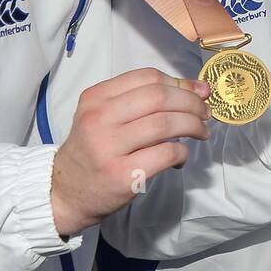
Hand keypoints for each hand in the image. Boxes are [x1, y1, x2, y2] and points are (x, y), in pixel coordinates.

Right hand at [51, 68, 212, 237]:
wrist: (65, 192)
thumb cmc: (94, 150)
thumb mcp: (107, 116)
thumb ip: (145, 100)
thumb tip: (198, 88)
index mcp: (96, 98)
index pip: (146, 78)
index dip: (179, 83)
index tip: (198, 92)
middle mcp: (99, 119)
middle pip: (159, 98)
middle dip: (191, 103)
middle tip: (204, 113)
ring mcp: (109, 147)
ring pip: (164, 124)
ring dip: (193, 126)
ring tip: (202, 132)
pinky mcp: (121, 174)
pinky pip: (165, 154)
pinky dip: (182, 152)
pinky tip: (181, 156)